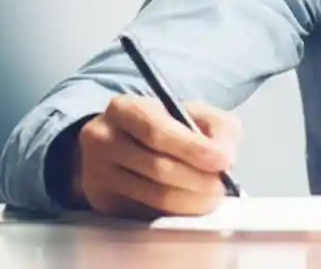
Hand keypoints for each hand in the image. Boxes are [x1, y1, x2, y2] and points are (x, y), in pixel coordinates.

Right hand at [72, 95, 241, 217]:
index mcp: (124, 108)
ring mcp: (97, 172)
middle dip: (198, 180)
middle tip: (221, 186)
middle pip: (158, 167)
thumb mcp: (197, 113)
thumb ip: (218, 128)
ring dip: (190, 200)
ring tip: (211, 197)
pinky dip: (174, 212)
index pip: (158, 132)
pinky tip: (188, 203)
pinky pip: (145, 212)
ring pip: (153, 195)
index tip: (223, 161)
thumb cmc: (169, 126)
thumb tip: (224, 158)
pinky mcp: (102, 201)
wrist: (128, 144)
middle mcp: (102, 138)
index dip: (194, 149)